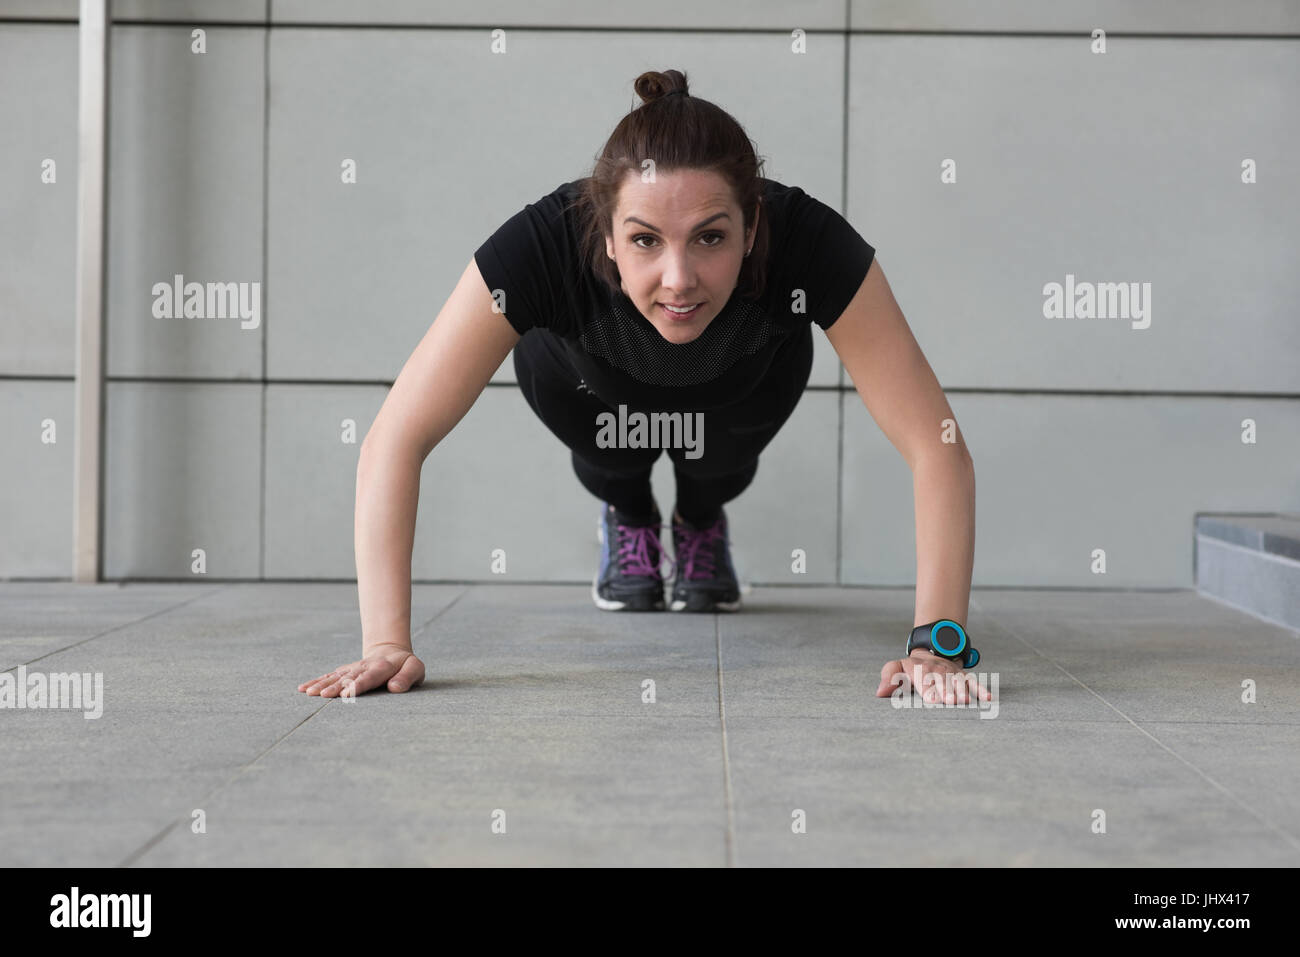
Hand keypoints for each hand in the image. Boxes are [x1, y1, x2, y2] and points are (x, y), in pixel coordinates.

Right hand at [298, 643, 425, 697]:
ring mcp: (352, 669)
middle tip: (322, 695)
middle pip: (348, 677)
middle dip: (335, 686)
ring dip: (322, 684)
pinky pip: (329, 676)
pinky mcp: (344, 671)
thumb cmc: (405, 666)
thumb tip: (395, 688)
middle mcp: (364, 667)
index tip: (346, 693)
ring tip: (308, 693)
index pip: (369, 677)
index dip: (357, 685)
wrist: (391, 652)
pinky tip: (303, 688)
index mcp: (382, 667)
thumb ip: (407, 678)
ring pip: (336, 676)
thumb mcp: (415, 669)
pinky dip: (316, 681)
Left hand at [875, 649, 992, 704]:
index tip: (932, 699)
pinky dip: (981, 689)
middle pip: (943, 682)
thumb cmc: (911, 667)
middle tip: (951, 701)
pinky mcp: (963, 676)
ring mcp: (952, 673)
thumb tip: (880, 692)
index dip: (929, 690)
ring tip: (966, 701)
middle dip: (947, 691)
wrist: (931, 649)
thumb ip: (888, 678)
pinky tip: (988, 698)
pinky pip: (974, 682)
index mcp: (920, 671)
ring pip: (958, 682)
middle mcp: (938, 672)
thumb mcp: (896, 668)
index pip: (925, 682)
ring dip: (962, 690)